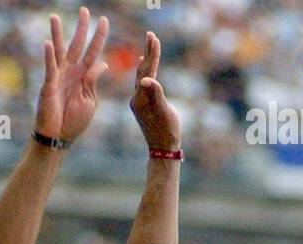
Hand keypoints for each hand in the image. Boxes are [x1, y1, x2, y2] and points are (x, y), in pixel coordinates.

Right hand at [34, 7, 108, 143]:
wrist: (59, 137)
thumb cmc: (75, 122)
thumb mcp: (90, 101)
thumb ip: (94, 81)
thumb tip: (102, 63)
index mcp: (84, 76)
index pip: (93, 52)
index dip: (98, 37)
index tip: (104, 20)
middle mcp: (72, 72)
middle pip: (77, 45)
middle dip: (82, 28)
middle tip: (84, 10)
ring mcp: (59, 77)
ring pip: (59, 51)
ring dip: (57, 34)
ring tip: (54, 18)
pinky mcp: (49, 85)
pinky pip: (50, 68)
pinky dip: (49, 56)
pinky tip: (48, 43)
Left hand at [130, 31, 181, 150]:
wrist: (162, 150)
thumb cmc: (166, 132)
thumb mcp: (164, 112)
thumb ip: (156, 94)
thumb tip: (146, 79)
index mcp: (141, 98)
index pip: (147, 70)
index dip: (152, 53)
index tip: (153, 36)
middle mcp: (137, 99)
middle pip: (143, 70)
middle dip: (148, 52)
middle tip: (150, 34)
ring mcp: (138, 103)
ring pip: (141, 76)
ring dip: (146, 61)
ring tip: (147, 47)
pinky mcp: (141, 107)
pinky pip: (141, 85)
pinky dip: (144, 74)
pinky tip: (144, 71)